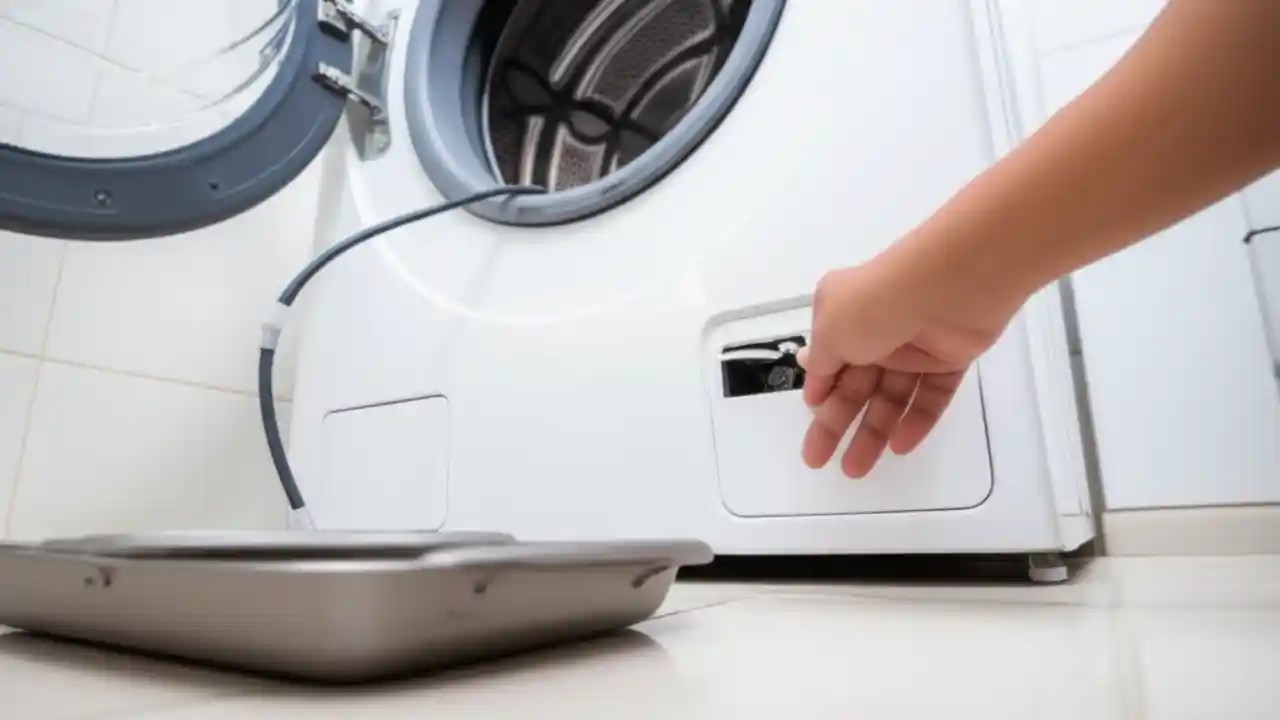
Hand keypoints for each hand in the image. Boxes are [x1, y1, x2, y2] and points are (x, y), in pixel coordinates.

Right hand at [796, 246, 1024, 477]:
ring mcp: (915, 346)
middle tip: (819, 461)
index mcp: (842, 315)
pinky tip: (900, 446)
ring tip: (856, 469)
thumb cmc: (877, 304)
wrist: (950, 287)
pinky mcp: (949, 359)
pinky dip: (916, 420)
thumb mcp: (830, 329)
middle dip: (835, 425)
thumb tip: (810, 370)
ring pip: (890, 397)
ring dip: (872, 432)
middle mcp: (876, 329)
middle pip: (854, 387)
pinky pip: (930, 395)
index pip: (828, 364)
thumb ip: (820, 359)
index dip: (819, 396)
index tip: (811, 422)